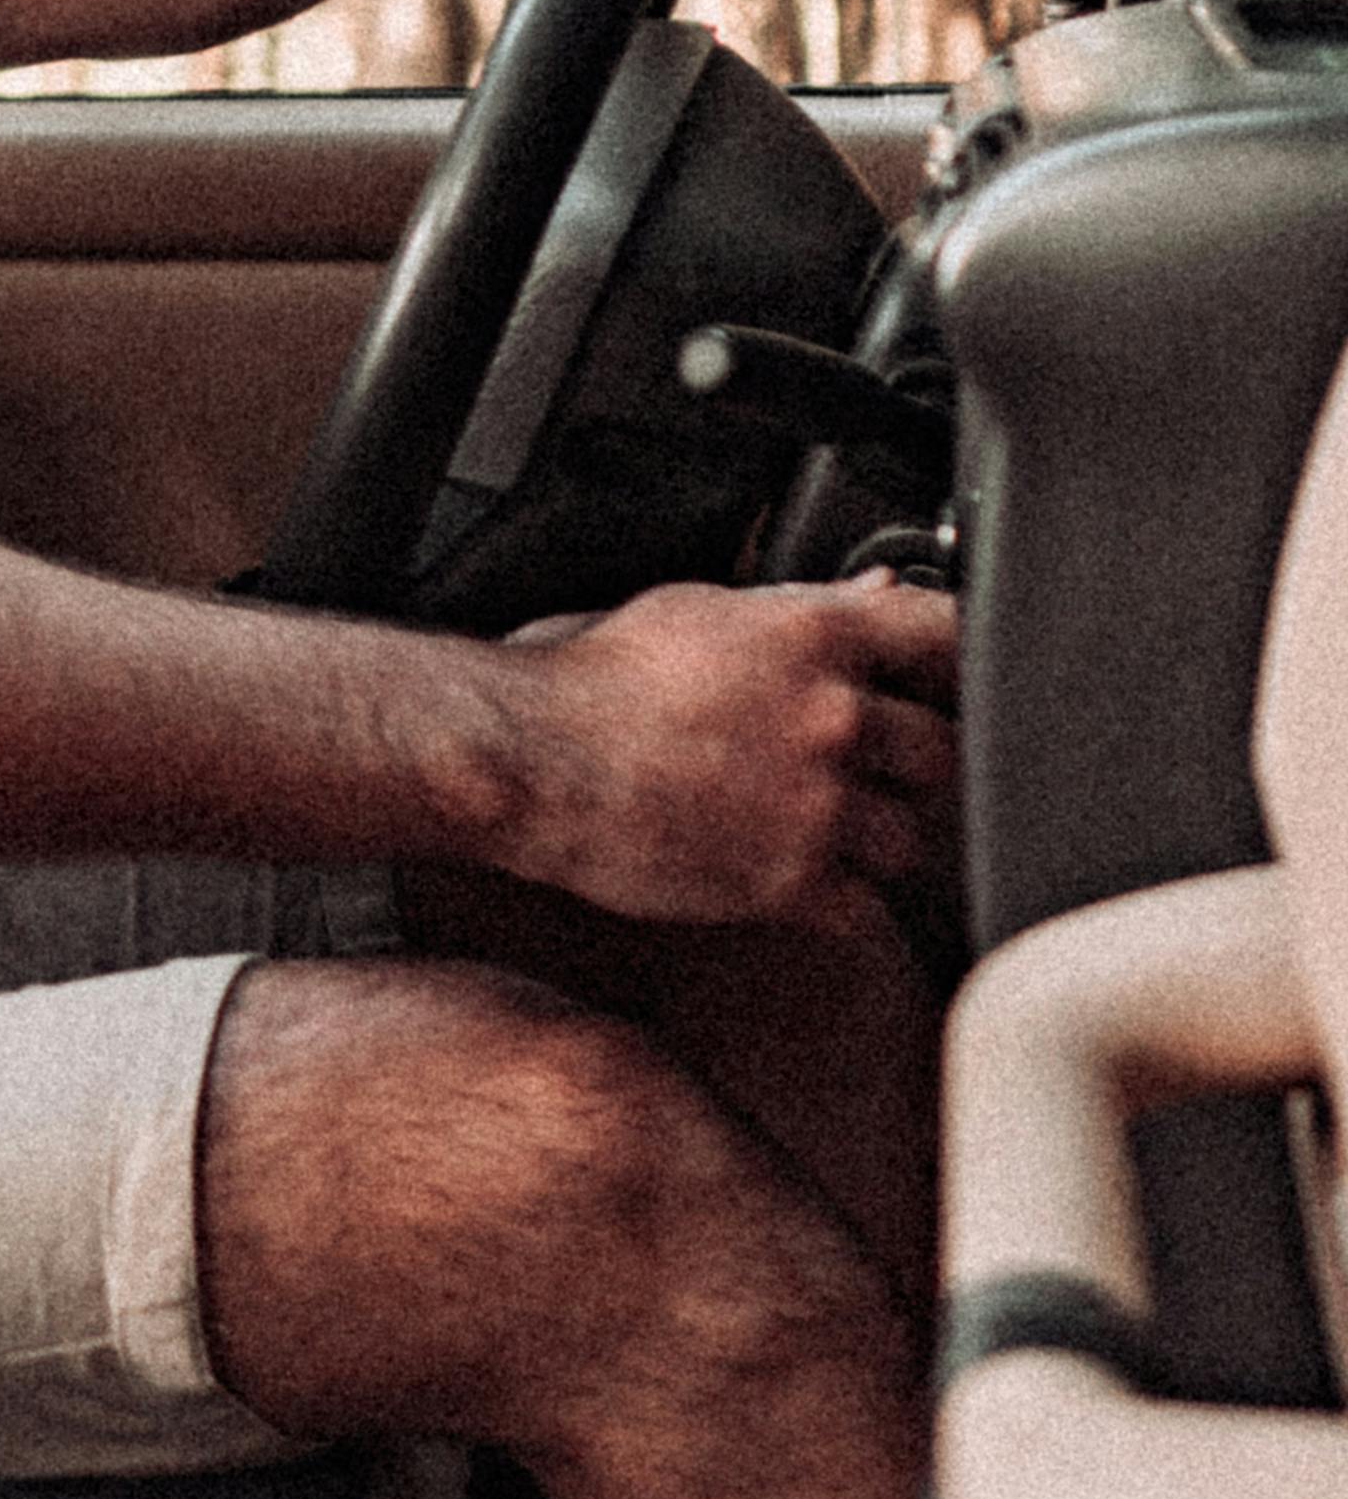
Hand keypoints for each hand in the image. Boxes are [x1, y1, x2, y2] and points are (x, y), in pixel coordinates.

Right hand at [482, 569, 958, 924]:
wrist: (539, 761)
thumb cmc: (603, 679)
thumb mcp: (704, 612)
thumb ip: (805, 605)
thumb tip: (879, 588)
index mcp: (818, 639)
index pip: (946, 634)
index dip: (959, 658)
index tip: (949, 679)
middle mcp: (834, 722)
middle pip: (944, 753)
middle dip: (915, 764)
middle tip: (879, 769)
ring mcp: (819, 808)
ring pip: (911, 839)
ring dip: (881, 838)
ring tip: (833, 830)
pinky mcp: (791, 884)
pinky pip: (866, 911)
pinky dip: (843, 904)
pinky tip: (808, 882)